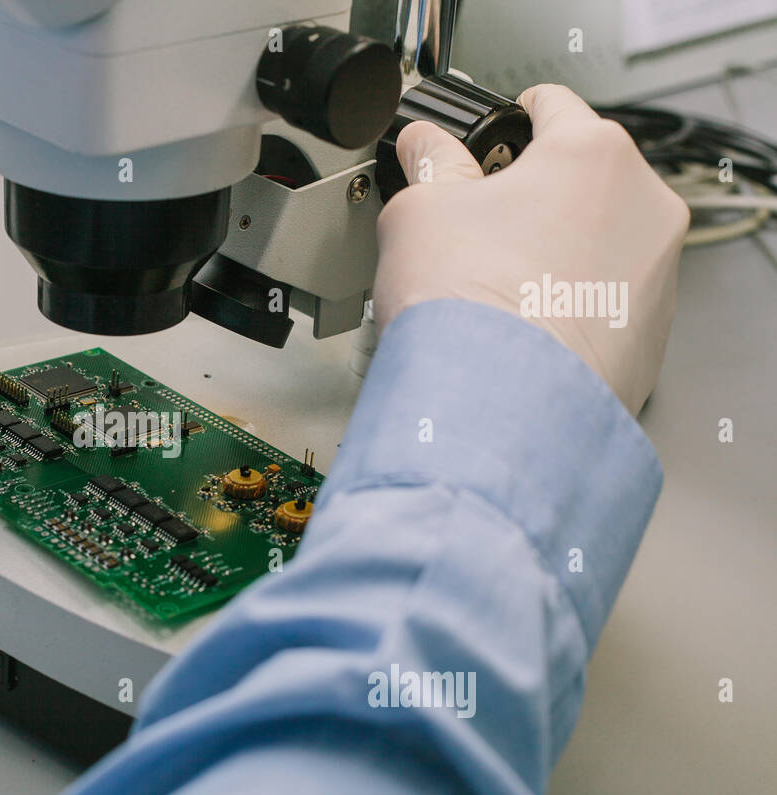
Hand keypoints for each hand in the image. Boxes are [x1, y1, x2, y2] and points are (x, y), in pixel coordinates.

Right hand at [372, 83, 690, 413]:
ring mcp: (656, 277)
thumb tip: (424, 148)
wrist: (495, 410)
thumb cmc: (470, 308)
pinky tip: (517, 334)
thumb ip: (427, 164)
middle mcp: (643, 207)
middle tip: (476, 233)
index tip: (494, 135)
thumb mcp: (417, 211)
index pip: (551, 105)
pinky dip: (565, 312)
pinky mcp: (650, 339)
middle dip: (530, 200)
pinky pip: (601, 307)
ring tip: (492, 294)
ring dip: (551, 257)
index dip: (509, 117)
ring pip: (594, 246)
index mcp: (592, 154)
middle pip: (578, 181)